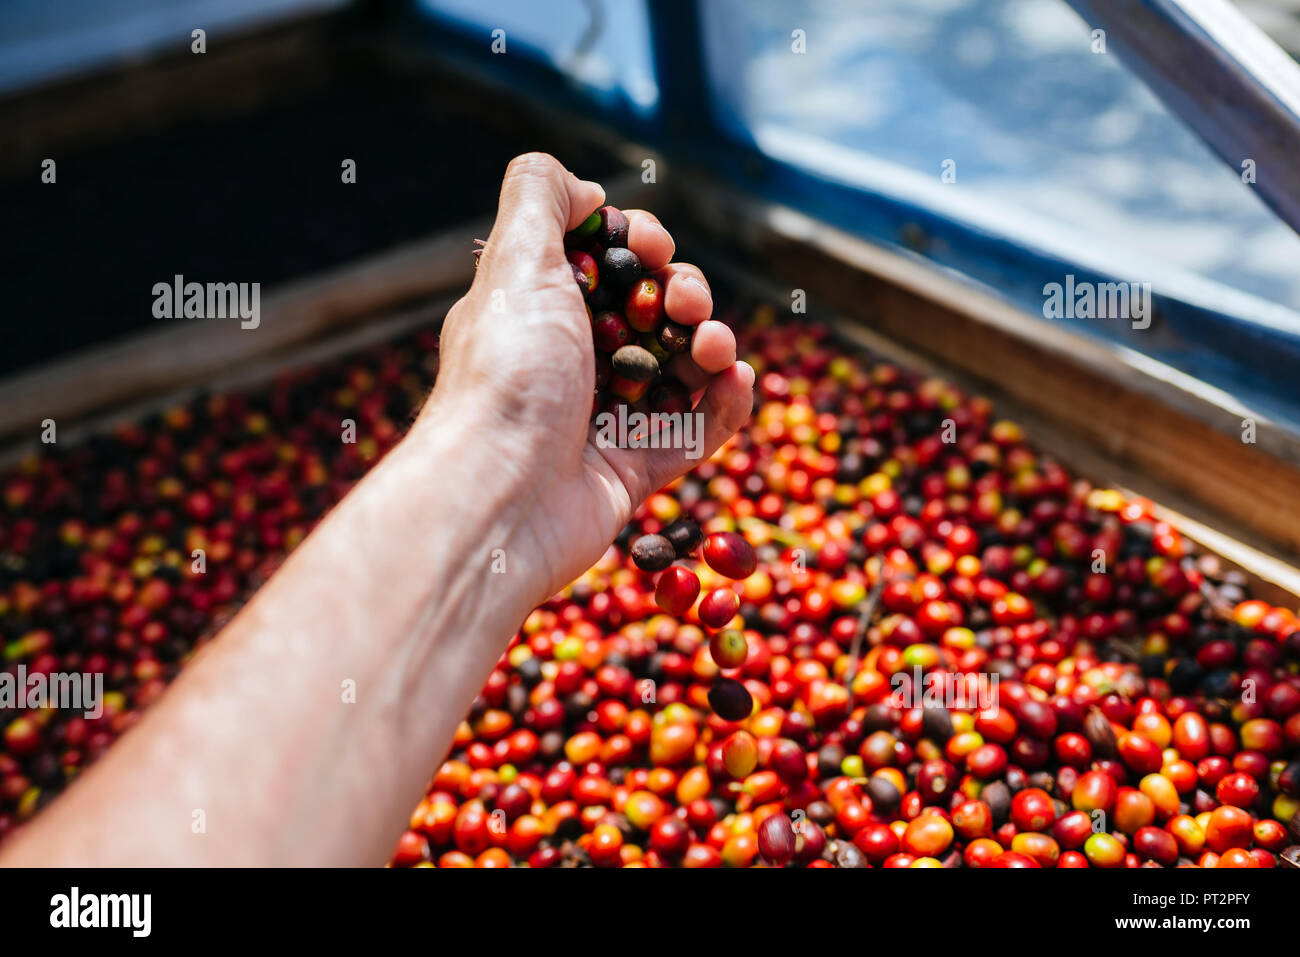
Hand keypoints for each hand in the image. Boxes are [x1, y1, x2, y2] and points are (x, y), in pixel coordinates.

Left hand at [421, 153, 753, 602]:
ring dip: (711, 346)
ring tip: (715, 347)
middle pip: (650, 314)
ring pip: (677, 370)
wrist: (502, 495)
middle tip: (687, 302)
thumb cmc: (509, 373)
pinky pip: (692, 432)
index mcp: (537, 311)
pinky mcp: (630, 470)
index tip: (654, 246)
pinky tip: (737, 382)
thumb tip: (585, 189)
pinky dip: (723, 406)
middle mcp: (567, 362)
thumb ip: (541, 194)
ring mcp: (600, 419)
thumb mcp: (517, 260)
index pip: (606, 266)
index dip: (640, 247)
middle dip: (685, 294)